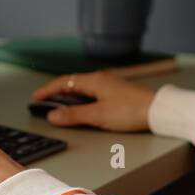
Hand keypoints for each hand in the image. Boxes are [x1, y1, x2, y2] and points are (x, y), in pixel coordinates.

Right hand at [31, 70, 156, 131]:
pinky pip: (93, 92)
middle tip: (44, 102)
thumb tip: (52, 116)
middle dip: (57, 92)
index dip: (48, 90)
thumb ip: (74, 115)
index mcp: (94, 80)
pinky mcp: (118, 92)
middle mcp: (101, 78)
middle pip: (73, 83)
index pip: (64, 82)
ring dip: (69, 96)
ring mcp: (110, 84)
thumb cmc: (130, 111)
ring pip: (83, 87)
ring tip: (59, 106)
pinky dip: (81, 98)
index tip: (36, 97)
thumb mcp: (98, 115)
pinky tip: (83, 107)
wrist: (158, 110)